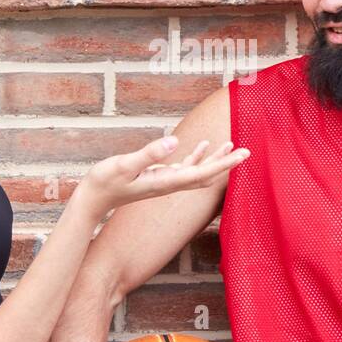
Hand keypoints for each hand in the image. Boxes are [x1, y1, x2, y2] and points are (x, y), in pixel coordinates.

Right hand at [79, 135, 249, 217]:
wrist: (93, 199)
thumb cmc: (105, 182)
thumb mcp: (125, 165)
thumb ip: (148, 154)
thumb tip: (174, 142)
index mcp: (166, 182)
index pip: (202, 174)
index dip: (225, 165)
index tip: (243, 156)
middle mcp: (170, 184)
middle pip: (206, 175)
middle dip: (227, 164)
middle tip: (248, 151)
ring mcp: (165, 182)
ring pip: (198, 171)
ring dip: (215, 159)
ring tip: (232, 146)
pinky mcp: (158, 177)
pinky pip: (183, 167)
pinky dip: (196, 156)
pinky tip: (202, 145)